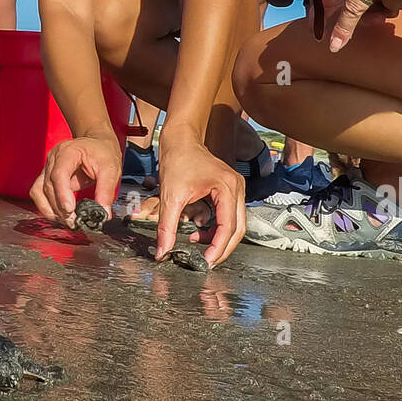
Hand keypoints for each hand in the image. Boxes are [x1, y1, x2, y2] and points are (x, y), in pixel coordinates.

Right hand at [28, 135, 123, 226]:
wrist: (96, 143)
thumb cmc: (102, 152)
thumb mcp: (111, 169)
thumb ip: (106, 191)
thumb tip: (103, 214)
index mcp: (68, 151)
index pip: (59, 174)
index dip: (62, 194)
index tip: (70, 210)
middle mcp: (54, 158)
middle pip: (48, 186)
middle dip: (59, 208)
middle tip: (74, 222)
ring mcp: (48, 167)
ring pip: (39, 192)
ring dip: (50, 209)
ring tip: (67, 220)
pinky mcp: (47, 177)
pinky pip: (39, 194)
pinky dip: (47, 206)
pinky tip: (60, 215)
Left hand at [155, 134, 245, 266]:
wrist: (181, 138)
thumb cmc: (178, 158)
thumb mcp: (170, 196)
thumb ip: (167, 227)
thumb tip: (163, 251)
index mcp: (228, 188)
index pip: (228, 227)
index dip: (218, 248)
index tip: (206, 261)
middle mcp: (237, 188)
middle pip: (238, 229)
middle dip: (223, 248)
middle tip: (207, 261)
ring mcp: (235, 188)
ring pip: (236, 224)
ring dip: (220, 238)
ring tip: (199, 245)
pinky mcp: (229, 190)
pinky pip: (229, 216)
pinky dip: (218, 228)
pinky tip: (201, 232)